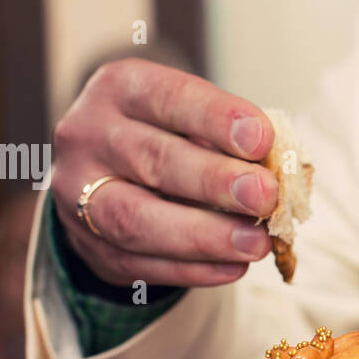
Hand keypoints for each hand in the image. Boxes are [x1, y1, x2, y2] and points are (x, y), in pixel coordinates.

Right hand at [50, 60, 279, 286]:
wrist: (102, 175)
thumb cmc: (165, 137)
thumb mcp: (189, 120)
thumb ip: (228, 140)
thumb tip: (280, 170)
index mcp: (120, 89)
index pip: (168, 98)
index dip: (216, 119)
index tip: (263, 139)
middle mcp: (88, 136)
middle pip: (151, 160)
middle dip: (214, 181)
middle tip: (265, 196)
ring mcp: (78, 193)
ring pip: (136, 220)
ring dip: (204, 236)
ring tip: (256, 243)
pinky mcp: (89, 244)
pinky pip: (139, 264)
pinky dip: (192, 270)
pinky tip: (233, 267)